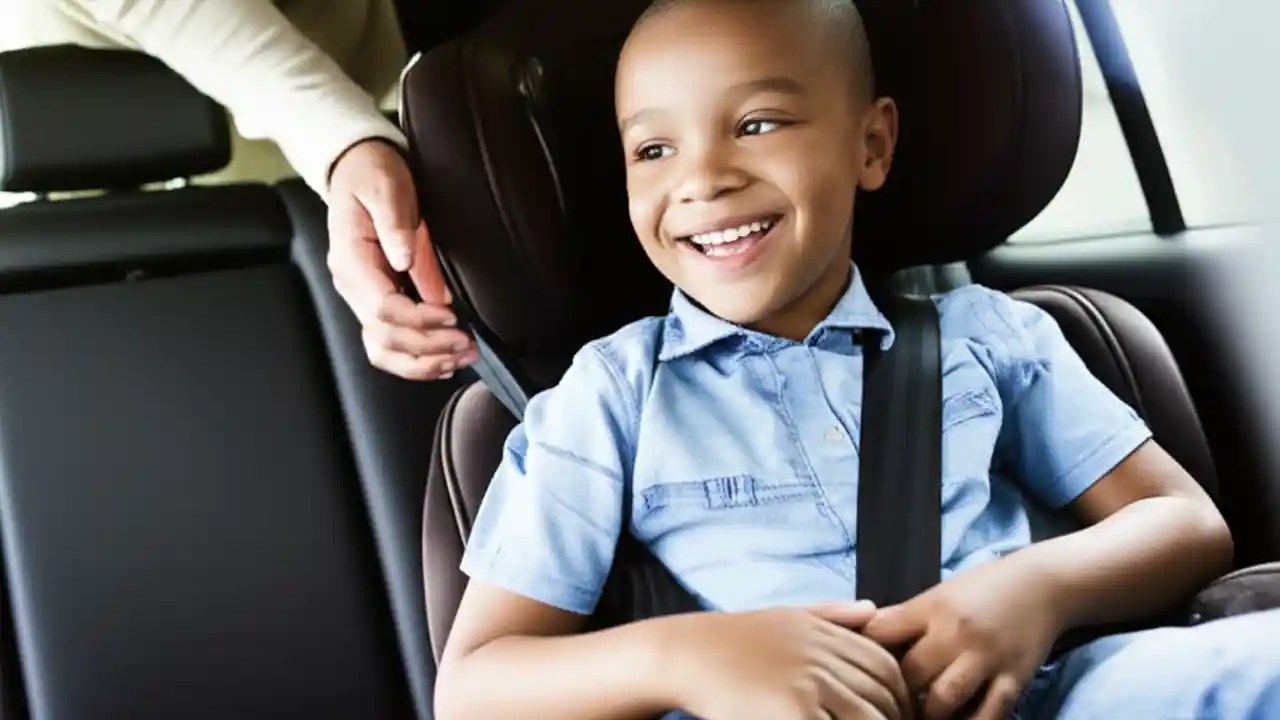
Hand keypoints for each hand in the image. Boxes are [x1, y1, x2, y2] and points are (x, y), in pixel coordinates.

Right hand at [326, 138, 476, 379]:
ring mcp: (361, 297)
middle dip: (429, 346)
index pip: (383, 308)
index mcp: (350, 261)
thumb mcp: (386, 188)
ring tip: (460, 359)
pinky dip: (415, 359)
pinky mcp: (376, 301)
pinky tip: (443, 362)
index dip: (420, 319)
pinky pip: (389, 343)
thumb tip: (404, 259)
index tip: (453, 317)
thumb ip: (395, 224)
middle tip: (467, 344)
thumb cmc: (374, 175)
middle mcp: (351, 286)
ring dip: (422, 362)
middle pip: (385, 336)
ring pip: (383, 349)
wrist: (357, 169)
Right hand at [668, 601, 912, 719]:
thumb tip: (873, 608)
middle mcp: (821, 653)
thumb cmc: (729, 641)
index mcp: (822, 632)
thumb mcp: (784, 616)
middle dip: (896, 718)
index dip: (901, 695)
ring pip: (869, 717)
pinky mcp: (794, 710)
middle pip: (882, 693)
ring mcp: (809, 681)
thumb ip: (830, 613)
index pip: (884, 665)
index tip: (900, 715)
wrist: (684, 655)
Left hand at [861, 559, 1064, 719]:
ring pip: (942, 700)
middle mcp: (955, 632)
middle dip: (895, 693)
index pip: (881, 633)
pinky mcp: (1014, 679)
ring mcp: (986, 658)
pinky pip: (988, 715)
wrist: (1043, 584)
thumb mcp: (939, 594)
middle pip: (909, 674)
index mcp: (931, 607)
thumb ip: (905, 618)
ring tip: (919, 716)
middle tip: (887, 704)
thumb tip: (861, 636)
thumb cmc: (982, 589)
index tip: (857, 669)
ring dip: (926, 715)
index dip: (864, 655)